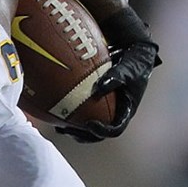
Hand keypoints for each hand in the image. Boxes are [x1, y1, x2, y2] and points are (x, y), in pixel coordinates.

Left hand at [56, 7, 159, 142]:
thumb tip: (100, 88)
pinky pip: (81, 110)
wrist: (134, 52)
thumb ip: (117, 77)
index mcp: (125, 111)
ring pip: (87, 124)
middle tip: (66, 130)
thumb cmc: (134, 61)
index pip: (115, 129)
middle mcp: (114, 113)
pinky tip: (53, 108)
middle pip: (97, 133)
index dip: (101, 131)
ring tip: (57, 126)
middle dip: (81, 134)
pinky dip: (68, 111)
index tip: (89, 125)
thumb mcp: (130, 67)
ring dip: (72, 128)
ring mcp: (104, 108)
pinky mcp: (95, 100)